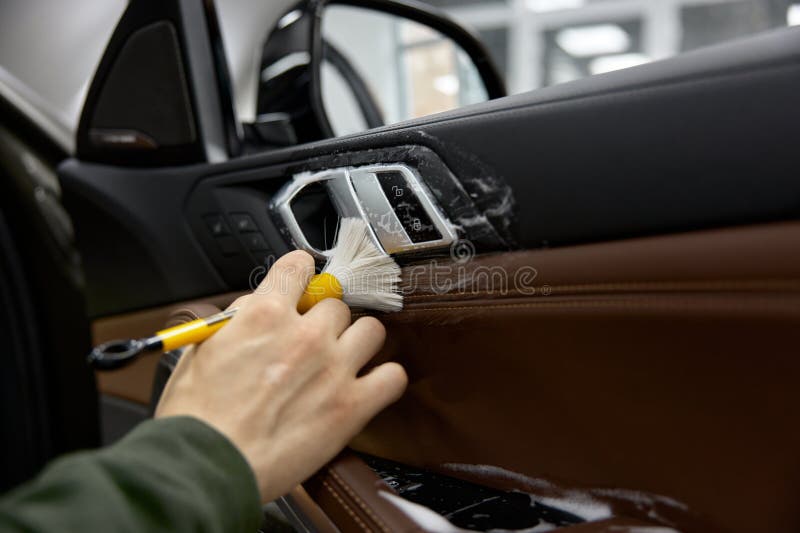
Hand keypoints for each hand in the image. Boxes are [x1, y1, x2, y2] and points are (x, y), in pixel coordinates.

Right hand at [155, 250, 407, 501]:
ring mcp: (333, 368)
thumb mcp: (200, 350)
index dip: (300, 275)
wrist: (206, 468)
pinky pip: (393, 376)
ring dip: (358, 342)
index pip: (299, 267)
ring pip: (371, 330)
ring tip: (344, 361)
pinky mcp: (352, 406)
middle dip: (324, 322)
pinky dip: (385, 380)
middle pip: (337, 305)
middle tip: (312, 344)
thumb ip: (236, 320)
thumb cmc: (196, 418)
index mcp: (265, 315)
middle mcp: (305, 334)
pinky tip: (370, 386)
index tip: (302, 285)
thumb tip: (257, 306)